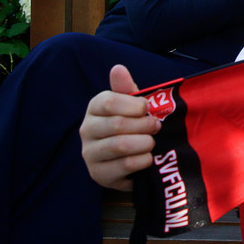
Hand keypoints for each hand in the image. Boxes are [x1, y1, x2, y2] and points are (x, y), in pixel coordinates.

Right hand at [80, 65, 159, 190]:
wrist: (129, 160)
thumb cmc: (132, 126)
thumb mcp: (132, 106)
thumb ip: (126, 89)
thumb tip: (118, 68)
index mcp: (94, 108)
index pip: (108, 102)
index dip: (133, 105)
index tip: (147, 108)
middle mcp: (86, 130)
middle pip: (117, 124)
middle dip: (143, 125)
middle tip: (156, 126)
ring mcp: (90, 154)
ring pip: (120, 145)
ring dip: (144, 143)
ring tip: (152, 141)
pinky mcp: (98, 174)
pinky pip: (125, 165)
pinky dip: (143, 160)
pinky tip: (148, 158)